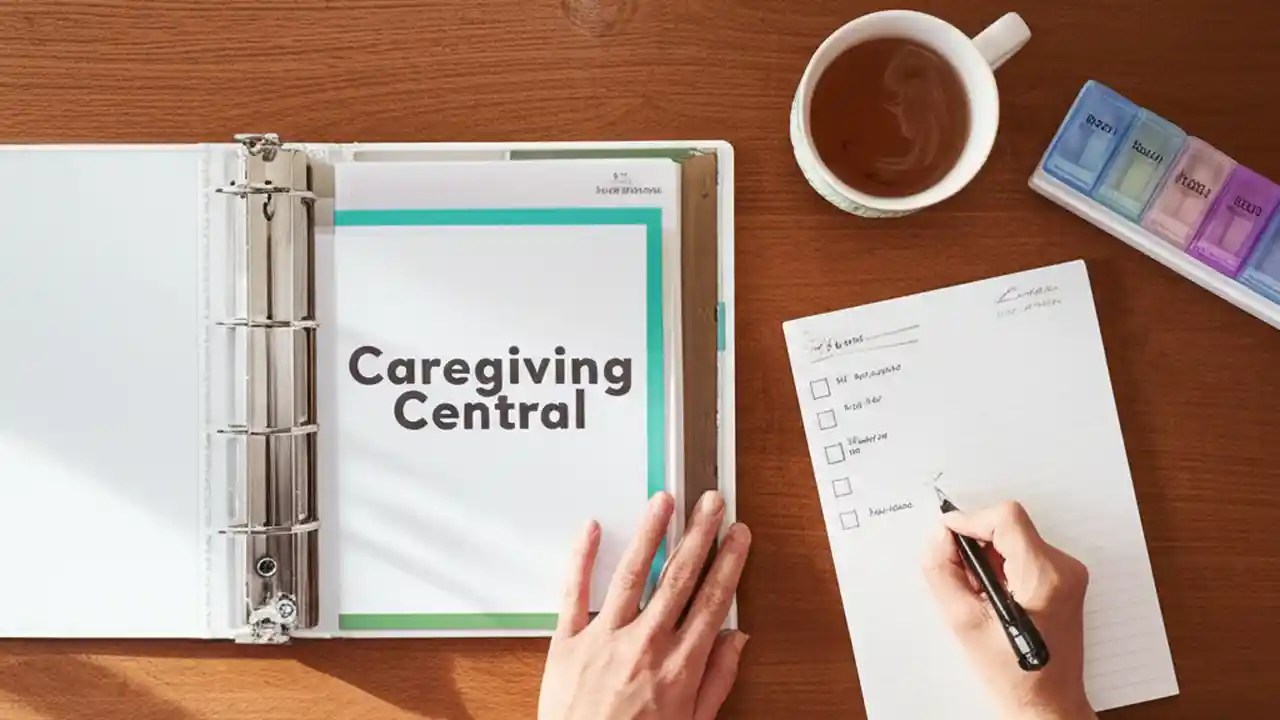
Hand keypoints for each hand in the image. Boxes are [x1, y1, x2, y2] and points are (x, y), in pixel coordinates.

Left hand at [538, 490, 750, 719]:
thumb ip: (716, 680)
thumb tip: (735, 639)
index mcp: (679, 667)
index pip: (712, 600)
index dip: (729, 562)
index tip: (738, 536)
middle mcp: (645, 646)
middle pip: (679, 578)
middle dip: (700, 535)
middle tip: (711, 503)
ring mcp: (604, 640)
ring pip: (632, 574)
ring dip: (651, 533)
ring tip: (663, 500)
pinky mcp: (566, 643)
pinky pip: (574, 593)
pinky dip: (581, 558)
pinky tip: (591, 528)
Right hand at [923, 501, 1095, 719]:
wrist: (1047, 705)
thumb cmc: (1016, 677)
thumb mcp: (964, 623)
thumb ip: (944, 572)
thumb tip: (939, 537)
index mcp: (1045, 577)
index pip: (1005, 518)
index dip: (969, 521)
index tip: (947, 535)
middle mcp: (1063, 569)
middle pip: (1007, 527)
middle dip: (975, 545)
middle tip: (961, 579)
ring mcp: (1067, 574)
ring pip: (1012, 538)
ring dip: (986, 558)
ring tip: (978, 596)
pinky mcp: (1062, 579)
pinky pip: (1022, 553)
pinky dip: (999, 566)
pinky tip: (993, 598)